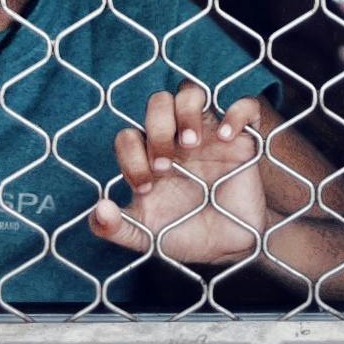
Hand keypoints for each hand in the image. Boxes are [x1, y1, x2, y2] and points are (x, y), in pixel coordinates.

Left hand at [87, 84, 268, 267]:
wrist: (229, 249)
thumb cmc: (185, 236)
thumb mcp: (146, 237)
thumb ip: (115, 228)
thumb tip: (98, 209)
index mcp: (149, 157)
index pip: (128, 136)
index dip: (130, 156)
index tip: (146, 187)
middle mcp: (176, 140)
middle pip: (158, 103)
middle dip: (157, 129)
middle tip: (165, 164)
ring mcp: (209, 136)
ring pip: (190, 93)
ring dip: (186, 113)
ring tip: (192, 144)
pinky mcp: (242, 141)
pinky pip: (245, 106)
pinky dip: (236, 113)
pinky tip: (228, 137)